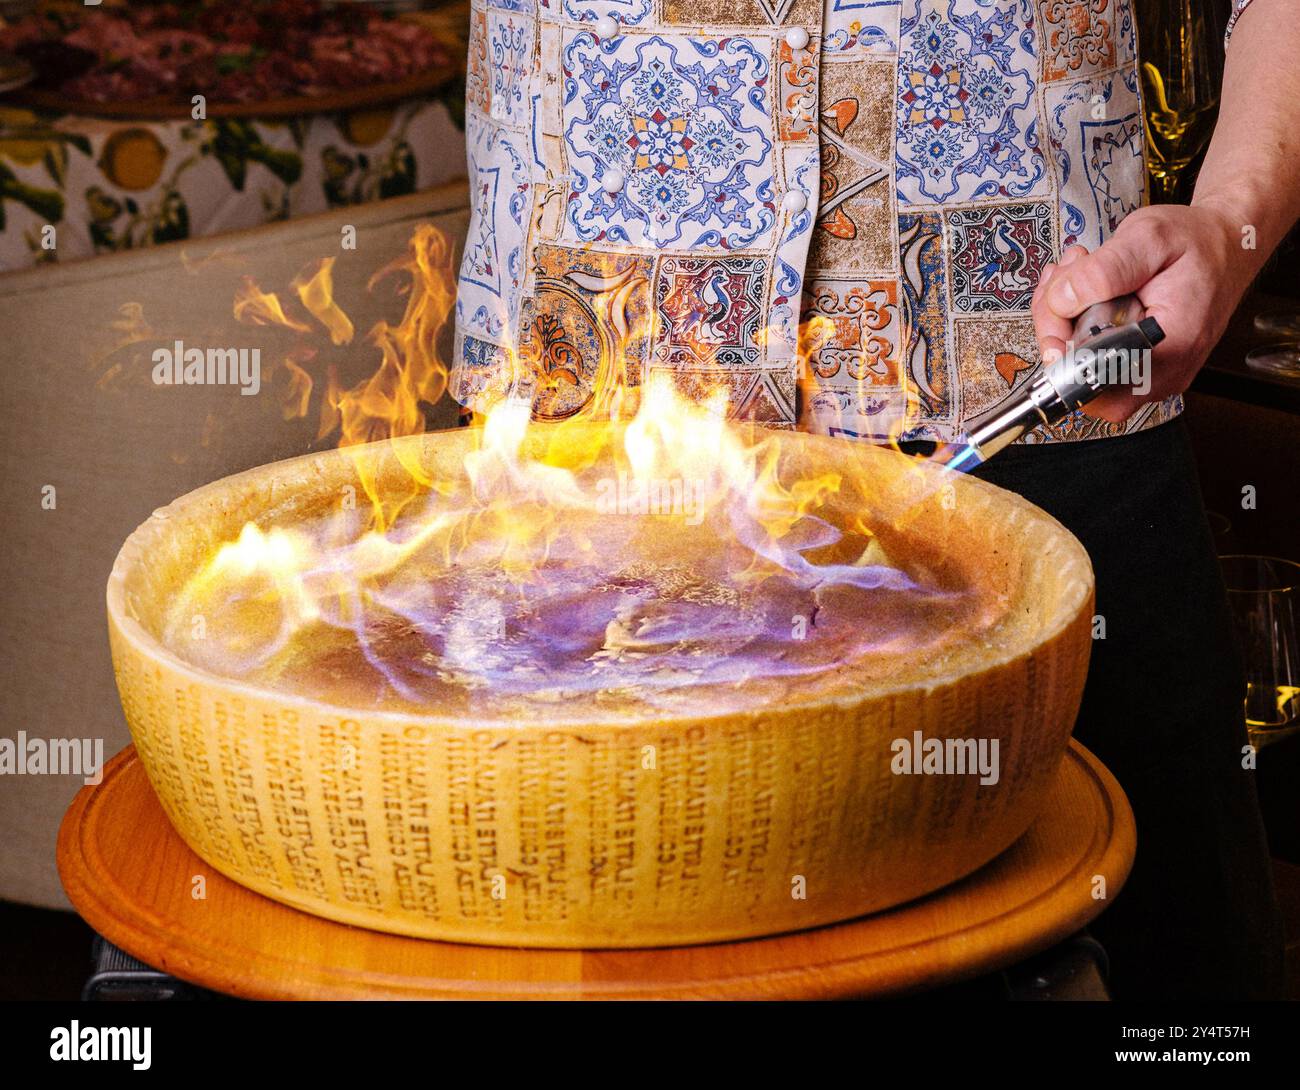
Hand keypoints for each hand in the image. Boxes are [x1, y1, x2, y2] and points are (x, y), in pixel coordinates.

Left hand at [1030, 202, 1256, 422]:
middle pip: (1081, 381)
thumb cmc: (1197, 242)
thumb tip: (1063, 300)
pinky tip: (1082, 292)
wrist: (1225, 245)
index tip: (1058, 305)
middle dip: (1057, 329)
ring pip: (1081, 373)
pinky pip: (1093, 361)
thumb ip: (1104, 270)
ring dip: (1063, 324)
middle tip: (1065, 282)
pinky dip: (1075, 327)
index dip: (1062, 345)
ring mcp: (1152, 373)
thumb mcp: (1149, 237)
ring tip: (1076, 278)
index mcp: (1170, 346)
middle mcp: (1163, 372)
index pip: (1095, 376)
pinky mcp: (1142, 365)